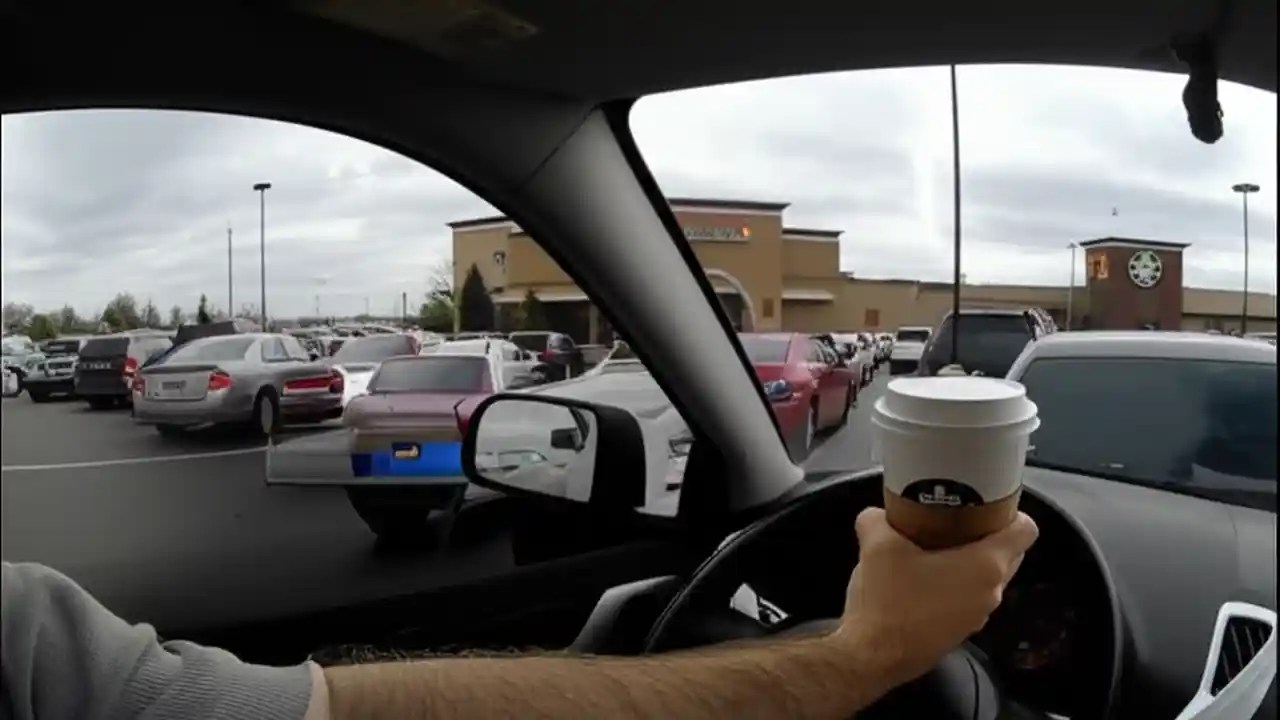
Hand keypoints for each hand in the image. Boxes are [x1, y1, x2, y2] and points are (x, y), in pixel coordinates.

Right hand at [834, 507, 1038, 683]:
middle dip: (989, 535)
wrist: (873, 655)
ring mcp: (977, 617)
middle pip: (1010, 554)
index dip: (1012, 512)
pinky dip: (956, 586)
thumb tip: (877, 515)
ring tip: (936, 547)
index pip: (1025, 530)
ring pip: (988, 579)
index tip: (987, 504)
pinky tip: (923, 580)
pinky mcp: (960, 633)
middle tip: (957, 519)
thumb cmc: (888, 597)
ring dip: (970, 563)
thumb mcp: (876, 544)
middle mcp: (991, 592)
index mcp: (985, 565)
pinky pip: (970, 599)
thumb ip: (877, 519)